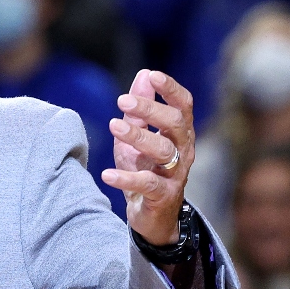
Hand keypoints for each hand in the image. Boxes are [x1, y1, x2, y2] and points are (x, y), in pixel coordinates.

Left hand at [102, 70, 195, 245]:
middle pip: (176, 124)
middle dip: (150, 109)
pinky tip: (106, 174)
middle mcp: (183, 150)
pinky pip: (148, 184)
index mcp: (179, 133)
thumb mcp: (138, 134)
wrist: (151, 214)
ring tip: (113, 125)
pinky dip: (126, 178)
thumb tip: (144, 74)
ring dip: (138, 136)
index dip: (171, 89)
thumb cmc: (145, 167)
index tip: (153, 75)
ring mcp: (175, 174)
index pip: (183, 106)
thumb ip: (139, 108)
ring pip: (164, 151)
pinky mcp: (163, 196)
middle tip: (121, 99)